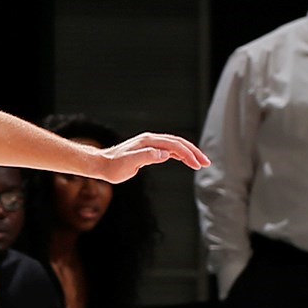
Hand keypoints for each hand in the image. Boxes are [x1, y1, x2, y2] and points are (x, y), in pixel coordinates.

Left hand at [93, 133, 208, 182]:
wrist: (101, 164)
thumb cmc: (113, 166)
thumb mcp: (129, 163)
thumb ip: (147, 157)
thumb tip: (165, 154)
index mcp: (149, 142)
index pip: (174, 146)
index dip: (188, 154)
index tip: (198, 165)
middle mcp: (151, 140)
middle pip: (178, 143)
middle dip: (194, 152)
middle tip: (206, 163)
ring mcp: (151, 144)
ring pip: (175, 146)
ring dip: (189, 153)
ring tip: (201, 163)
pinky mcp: (149, 150)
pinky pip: (169, 150)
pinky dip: (180, 155)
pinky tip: (186, 160)